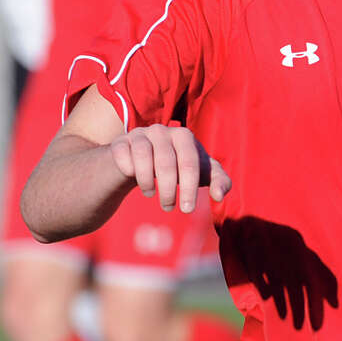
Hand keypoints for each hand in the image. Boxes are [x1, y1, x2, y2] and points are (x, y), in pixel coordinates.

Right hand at [108, 124, 229, 212]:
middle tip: (169, 207)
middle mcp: (162, 131)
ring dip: (147, 181)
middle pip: (166, 163)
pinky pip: (123, 155)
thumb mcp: (202, 173)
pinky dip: (128, 170)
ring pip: (143, 156)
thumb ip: (219, 181)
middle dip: (168, 191)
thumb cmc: (180, 167)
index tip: (188, 209)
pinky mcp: (121, 142)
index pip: (189, 162)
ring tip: (151, 194)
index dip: (189, 188)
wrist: (146, 161)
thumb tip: (220, 196)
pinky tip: (133, 178)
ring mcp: (140, 134)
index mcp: (184, 136)